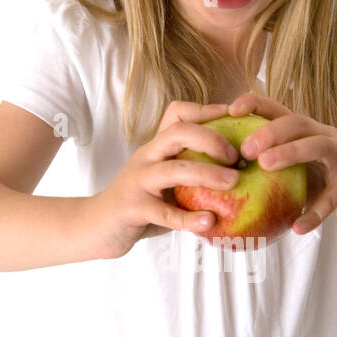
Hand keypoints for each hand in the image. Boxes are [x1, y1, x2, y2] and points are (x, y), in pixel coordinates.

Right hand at [93, 101, 241, 257]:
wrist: (96, 226)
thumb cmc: (140, 204)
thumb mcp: (164, 182)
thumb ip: (191, 174)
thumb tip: (240, 173)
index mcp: (156, 147)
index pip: (179, 114)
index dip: (208, 110)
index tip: (236, 115)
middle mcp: (146, 157)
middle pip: (178, 133)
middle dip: (211, 139)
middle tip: (236, 156)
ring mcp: (138, 181)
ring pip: (174, 170)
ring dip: (207, 174)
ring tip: (234, 183)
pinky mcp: (133, 208)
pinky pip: (165, 213)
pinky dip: (189, 218)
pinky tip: (210, 222)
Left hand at [226, 91, 336, 232]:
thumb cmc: (327, 184)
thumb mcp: (299, 171)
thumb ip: (271, 169)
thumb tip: (223, 180)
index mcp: (306, 131)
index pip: (278, 109)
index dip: (255, 103)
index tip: (230, 109)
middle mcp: (324, 136)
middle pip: (296, 123)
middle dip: (269, 130)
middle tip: (244, 148)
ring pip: (317, 146)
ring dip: (290, 152)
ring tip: (264, 165)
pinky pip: (333, 197)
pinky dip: (315, 212)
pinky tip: (297, 227)